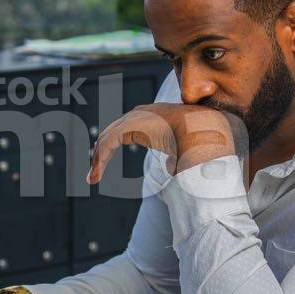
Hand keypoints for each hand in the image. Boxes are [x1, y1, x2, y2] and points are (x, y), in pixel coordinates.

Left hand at [86, 103, 234, 183]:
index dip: (112, 145)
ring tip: (91, 178)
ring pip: (106, 140)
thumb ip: (174, 156)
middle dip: (100, 153)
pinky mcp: (128, 127)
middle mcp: (139, 115)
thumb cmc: (198, 139)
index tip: (104, 161)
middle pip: (111, 134)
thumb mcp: (183, 148)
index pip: (123, 130)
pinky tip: (96, 174)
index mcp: (150, 118)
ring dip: (97, 160)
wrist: (202, 130)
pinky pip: (108, 144)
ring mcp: (133, 119)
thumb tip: (172, 166)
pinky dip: (100, 159)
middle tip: (93, 172)